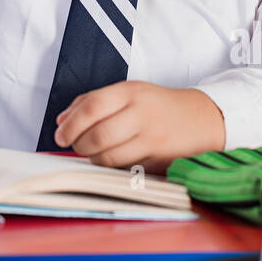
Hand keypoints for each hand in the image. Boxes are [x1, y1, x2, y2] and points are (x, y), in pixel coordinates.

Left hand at [53, 81, 225, 169]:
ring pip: (108, 157)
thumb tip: (61, 121)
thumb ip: (92, 101)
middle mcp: (142, 114)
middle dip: (79, 145)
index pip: (92, 107)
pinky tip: (114, 158)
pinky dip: (112, 167)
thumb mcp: (128, 92)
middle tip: (75, 145)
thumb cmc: (157, 105)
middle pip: (97, 136)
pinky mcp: (158, 161)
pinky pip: (124, 169)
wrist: (201, 119)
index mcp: (131, 92)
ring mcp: (152, 139)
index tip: (60, 135)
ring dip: (93, 158)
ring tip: (95, 152)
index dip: (70, 125)